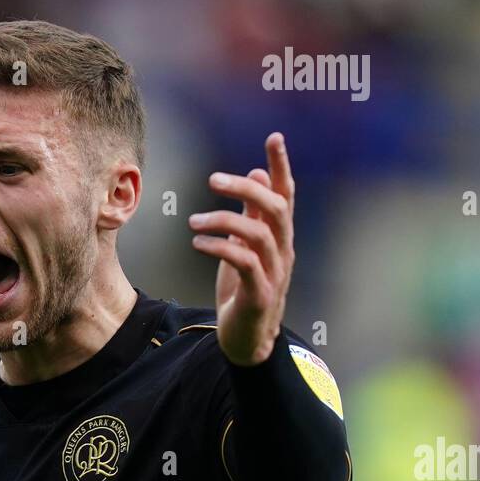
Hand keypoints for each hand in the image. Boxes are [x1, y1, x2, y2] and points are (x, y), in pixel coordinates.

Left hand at [188, 131, 295, 365]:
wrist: (248, 342)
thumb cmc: (245, 292)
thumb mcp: (246, 248)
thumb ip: (252, 215)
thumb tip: (256, 175)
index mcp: (280, 238)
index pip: (286, 195)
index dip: (281, 167)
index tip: (274, 138)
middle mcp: (283, 251)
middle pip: (276, 208)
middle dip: (246, 189)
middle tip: (213, 179)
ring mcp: (275, 273)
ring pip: (259, 234)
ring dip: (224, 220)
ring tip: (193, 220)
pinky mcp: (260, 295)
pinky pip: (244, 262)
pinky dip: (220, 247)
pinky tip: (198, 242)